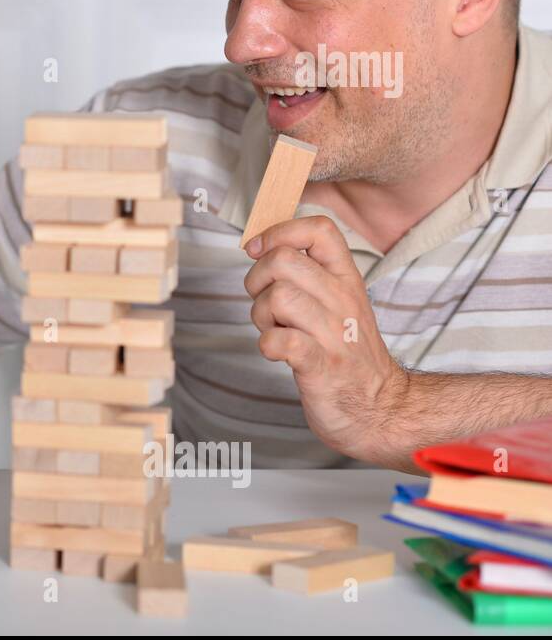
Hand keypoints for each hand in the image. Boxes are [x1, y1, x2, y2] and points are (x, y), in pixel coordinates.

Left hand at [243, 216, 407, 463]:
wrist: (382, 409)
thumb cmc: (347, 354)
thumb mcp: (337, 303)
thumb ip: (308, 275)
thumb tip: (262, 246)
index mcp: (347, 279)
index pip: (319, 229)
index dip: (279, 232)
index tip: (259, 250)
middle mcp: (343, 299)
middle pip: (283, 260)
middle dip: (257, 280)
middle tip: (265, 305)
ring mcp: (334, 333)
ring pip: (278, 297)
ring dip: (260, 315)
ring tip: (274, 330)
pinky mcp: (321, 365)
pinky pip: (281, 341)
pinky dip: (268, 345)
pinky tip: (277, 352)